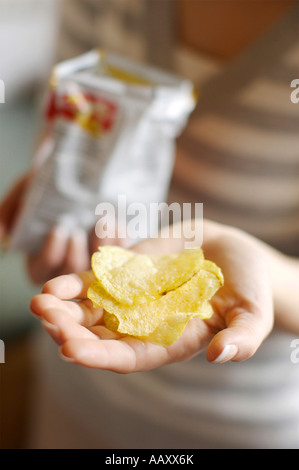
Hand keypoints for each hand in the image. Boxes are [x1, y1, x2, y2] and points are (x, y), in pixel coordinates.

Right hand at [0, 173, 129, 283]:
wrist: (79, 171)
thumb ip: (10, 210)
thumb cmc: (47, 184)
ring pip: (98, 269)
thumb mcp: (24, 191)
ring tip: (104, 223)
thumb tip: (4, 235)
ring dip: (100, 248)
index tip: (58, 230)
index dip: (51, 252)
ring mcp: (93, 263)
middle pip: (72, 272)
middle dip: (76, 254)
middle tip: (79, 232)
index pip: (43, 267)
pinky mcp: (116, 255)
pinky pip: (121, 257)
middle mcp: (67, 267)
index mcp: (40, 261)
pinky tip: (119, 225)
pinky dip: (120, 243)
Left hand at [30, 220, 273, 371]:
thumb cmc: (248, 286)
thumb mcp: (253, 313)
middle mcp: (145, 324)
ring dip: (63, 310)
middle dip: (72, 332)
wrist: (234, 252)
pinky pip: (95, 282)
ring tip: (40, 304)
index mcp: (171, 341)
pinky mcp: (127, 272)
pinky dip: (73, 284)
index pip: (131, 357)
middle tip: (49, 322)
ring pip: (90, 311)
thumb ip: (243, 338)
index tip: (72, 351)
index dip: (102, 356)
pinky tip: (53, 286)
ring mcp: (132, 297)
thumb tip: (221, 356)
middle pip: (101, 337)